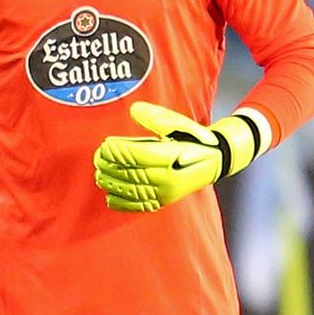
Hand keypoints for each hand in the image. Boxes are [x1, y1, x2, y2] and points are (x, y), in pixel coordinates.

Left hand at [94, 101, 260, 211]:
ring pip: (133, 190)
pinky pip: (141, 205)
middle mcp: (170, 177)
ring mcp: (167, 192)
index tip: (105, 144)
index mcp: (173, 156)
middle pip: (132, 173)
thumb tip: (134, 109)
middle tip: (97, 157)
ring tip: (99, 173)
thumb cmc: (192, 139)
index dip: (118, 151)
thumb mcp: (177, 122)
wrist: (215, 160)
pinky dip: (123, 202)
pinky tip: (109, 196)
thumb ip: (155, 116)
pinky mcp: (165, 201)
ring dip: (112, 183)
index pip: (138, 155)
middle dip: (110, 166)